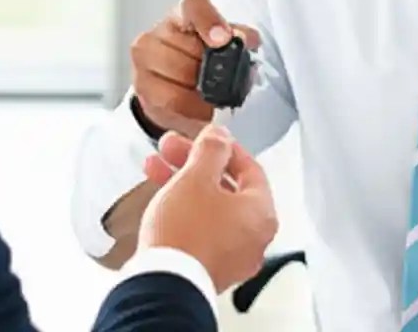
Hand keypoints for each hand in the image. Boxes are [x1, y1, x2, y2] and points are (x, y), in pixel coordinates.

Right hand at [130, 0, 260, 137]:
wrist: (171, 95)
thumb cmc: (198, 64)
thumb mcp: (222, 48)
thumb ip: (237, 40)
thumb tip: (248, 39)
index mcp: (183, 16)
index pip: (195, 6)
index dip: (210, 21)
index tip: (224, 39)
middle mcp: (158, 33)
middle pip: (190, 48)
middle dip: (212, 68)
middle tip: (224, 79)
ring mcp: (145, 59)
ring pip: (181, 75)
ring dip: (204, 90)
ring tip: (213, 95)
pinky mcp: (143, 87)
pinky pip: (173, 100)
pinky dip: (195, 107)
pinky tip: (203, 108)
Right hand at [138, 125, 278, 293]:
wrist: (163, 283)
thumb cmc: (184, 234)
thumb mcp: (196, 177)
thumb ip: (211, 149)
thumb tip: (220, 135)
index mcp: (261, 212)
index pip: (249, 167)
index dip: (222, 146)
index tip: (204, 137)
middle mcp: (253, 236)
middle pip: (227, 187)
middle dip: (195, 163)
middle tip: (172, 149)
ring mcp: (232, 254)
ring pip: (211, 207)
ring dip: (184, 182)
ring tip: (156, 167)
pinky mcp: (210, 266)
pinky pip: (202, 229)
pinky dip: (185, 209)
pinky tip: (161, 197)